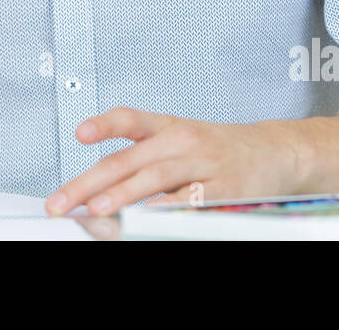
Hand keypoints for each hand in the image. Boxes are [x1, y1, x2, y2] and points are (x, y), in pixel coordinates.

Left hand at [44, 108, 305, 215]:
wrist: (275, 152)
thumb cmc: (219, 149)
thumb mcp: (181, 138)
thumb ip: (144, 156)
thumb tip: (99, 187)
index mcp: (169, 126)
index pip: (130, 119)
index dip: (104, 124)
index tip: (80, 134)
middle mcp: (183, 141)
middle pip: (129, 160)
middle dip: (89, 183)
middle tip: (62, 201)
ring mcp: (203, 164)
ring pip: (154, 179)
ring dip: (122, 196)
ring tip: (95, 209)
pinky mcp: (222, 189)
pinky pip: (187, 202)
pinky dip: (164, 211)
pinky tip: (145, 219)